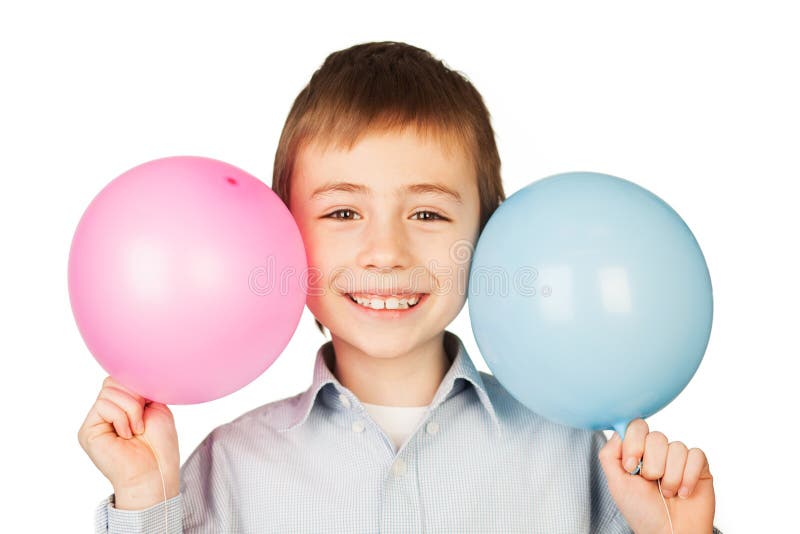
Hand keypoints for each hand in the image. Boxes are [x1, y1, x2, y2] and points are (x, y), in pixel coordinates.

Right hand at [77, 376, 179, 508]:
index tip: (151, 402)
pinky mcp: (87, 431)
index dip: (137, 385)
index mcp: (121, 406)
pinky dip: (122, 417)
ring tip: (137, 429)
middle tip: (143, 418)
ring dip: (131, 408)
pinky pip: (103, 405)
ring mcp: (95, 421)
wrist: (156, 472)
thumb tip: (124, 372)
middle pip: (112, 381)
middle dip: (135, 396)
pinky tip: (127, 435)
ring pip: (109, 391)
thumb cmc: (160, 445)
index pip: (121, 378)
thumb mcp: (155, 407)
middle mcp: (105, 412)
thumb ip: (137, 389)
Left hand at [598, 418, 715, 533]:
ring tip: (668, 493)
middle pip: (656, 437)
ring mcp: (679, 458)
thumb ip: (609, 454)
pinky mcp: (699, 466)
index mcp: (637, 452)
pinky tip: (683, 493)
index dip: (634, 444)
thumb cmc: (643, 512)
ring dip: (670, 477)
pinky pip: (696, 455)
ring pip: (676, 447)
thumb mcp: (617, 483)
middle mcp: (658, 452)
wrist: (670, 533)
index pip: (636, 426)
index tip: (631, 466)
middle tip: (651, 483)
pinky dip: (688, 477)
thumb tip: (618, 430)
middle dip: (652, 465)